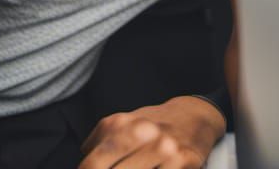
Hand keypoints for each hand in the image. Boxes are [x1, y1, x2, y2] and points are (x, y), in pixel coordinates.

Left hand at [79, 96, 225, 168]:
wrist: (195, 115)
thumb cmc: (154, 125)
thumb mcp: (122, 123)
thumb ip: (97, 143)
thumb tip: (83, 164)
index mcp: (123, 125)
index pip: (92, 165)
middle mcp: (144, 135)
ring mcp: (165, 150)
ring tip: (137, 168)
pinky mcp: (184, 162)